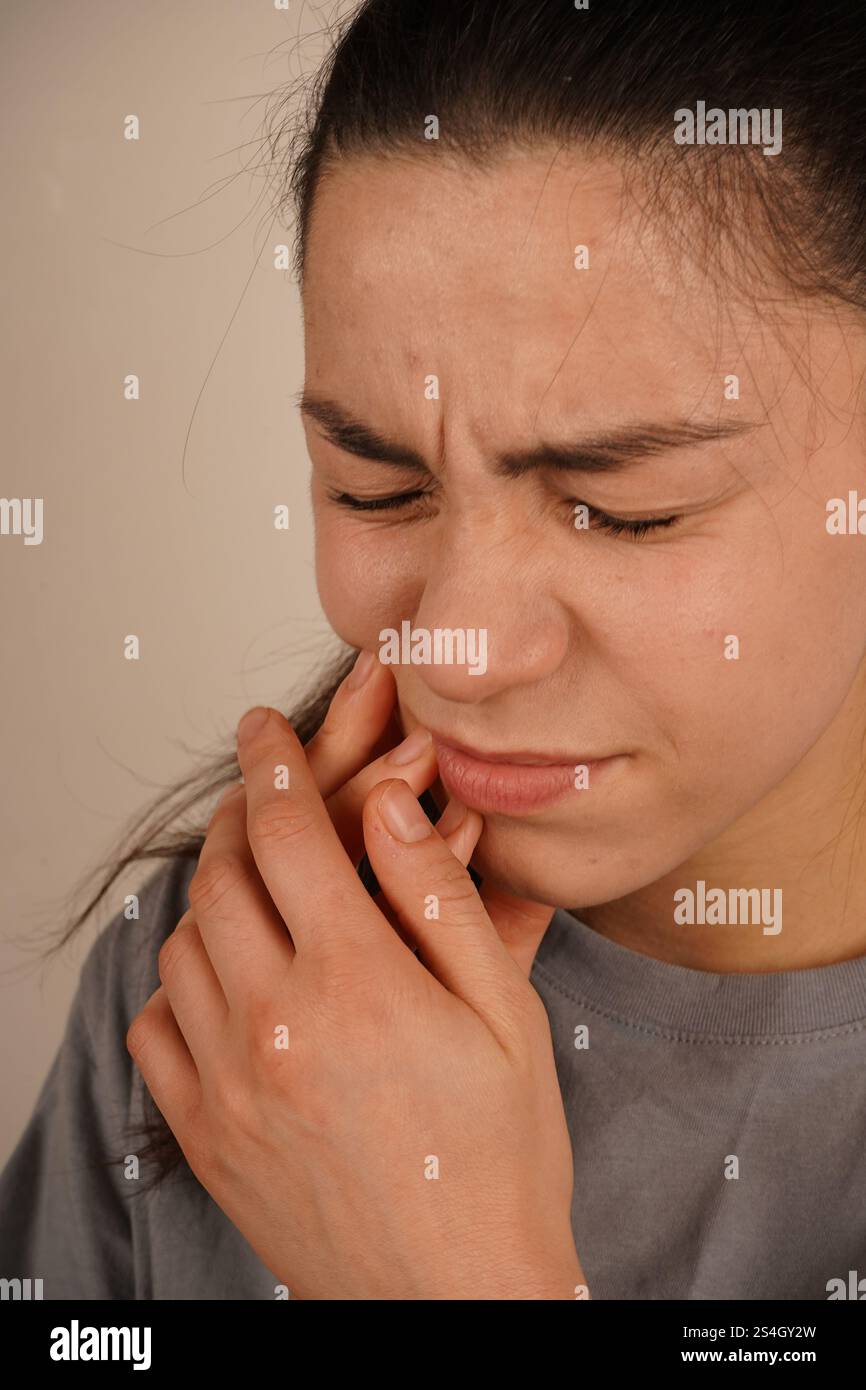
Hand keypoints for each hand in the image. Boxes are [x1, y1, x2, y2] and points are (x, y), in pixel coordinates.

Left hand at [127, 658, 585, 1298]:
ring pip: (181, 943)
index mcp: (356, 982)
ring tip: (252, 881)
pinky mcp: (206, 1133)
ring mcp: (228, 1082)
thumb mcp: (504, 1015)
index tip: (262, 726)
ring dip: (210, 894)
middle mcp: (274, 1023)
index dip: (275, 762)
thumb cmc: (500, 1158)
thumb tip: (391, 805)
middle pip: (222, 875)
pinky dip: (177, 982)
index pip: (290, 833)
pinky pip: (156, 1027)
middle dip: (238, 812)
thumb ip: (440, 899)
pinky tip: (223, 979)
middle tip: (258, 786)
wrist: (457, 1298)